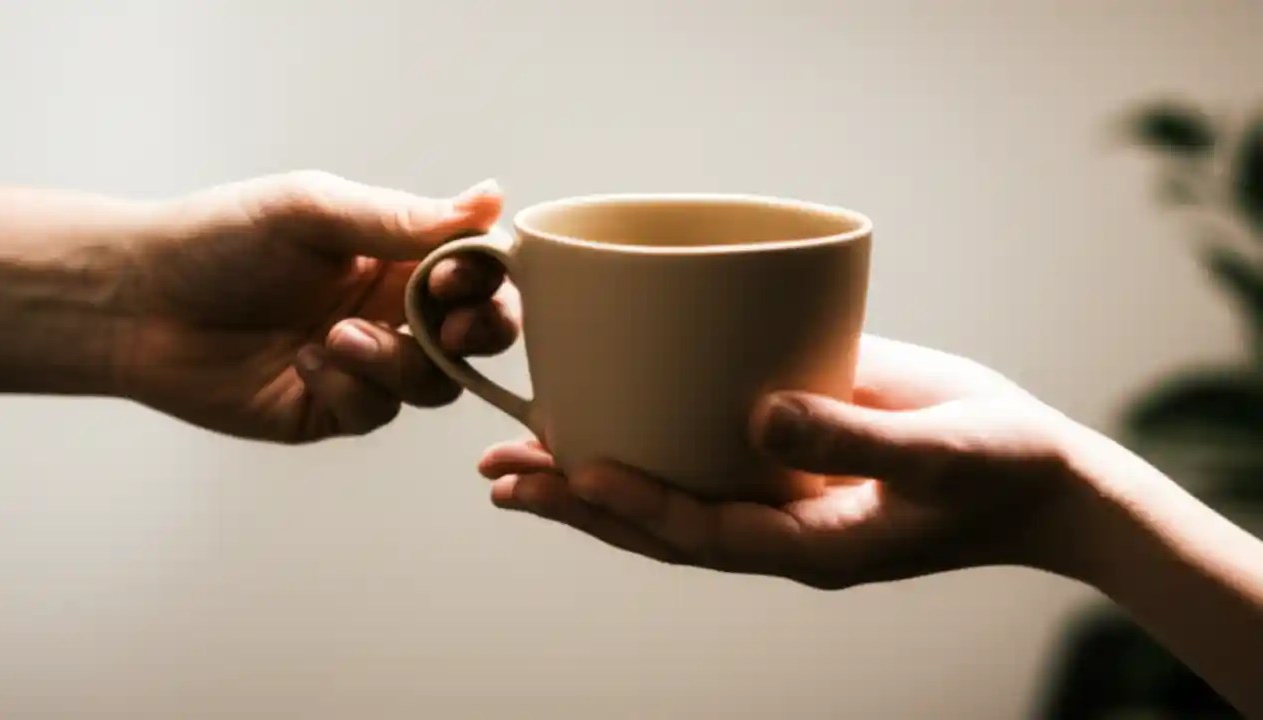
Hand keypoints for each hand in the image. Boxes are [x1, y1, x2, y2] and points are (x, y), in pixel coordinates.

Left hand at [113, 171, 516, 441]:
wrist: (137, 303)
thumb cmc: (217, 240)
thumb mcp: (310, 211)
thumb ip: (399, 216)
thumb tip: (492, 197)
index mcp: (395, 252)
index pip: (477, 269)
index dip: (486, 279)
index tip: (458, 279)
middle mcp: (392, 308)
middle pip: (479, 334)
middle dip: (479, 334)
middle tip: (449, 330)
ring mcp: (368, 363)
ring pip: (434, 382)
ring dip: (398, 363)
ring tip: (337, 337)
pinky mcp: (334, 408)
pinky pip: (376, 412)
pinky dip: (347, 387)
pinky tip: (300, 362)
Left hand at [478, 336, 1094, 588]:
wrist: (1042, 476)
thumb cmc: (1002, 469)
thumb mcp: (942, 454)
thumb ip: (856, 440)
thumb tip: (761, 414)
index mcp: (811, 542)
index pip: (704, 533)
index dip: (639, 507)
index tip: (577, 476)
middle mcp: (781, 520)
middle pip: (662, 524)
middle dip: (581, 503)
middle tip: (499, 478)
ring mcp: (783, 488)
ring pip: (672, 493)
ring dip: (595, 477)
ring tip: (516, 458)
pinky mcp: (794, 446)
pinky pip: (709, 451)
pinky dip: (651, 436)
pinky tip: (610, 408)